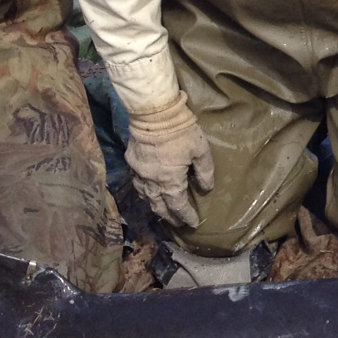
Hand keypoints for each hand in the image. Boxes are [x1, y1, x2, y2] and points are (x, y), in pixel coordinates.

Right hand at [124, 92, 213, 227]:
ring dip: (155, 206)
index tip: (193, 223)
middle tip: (178, 223)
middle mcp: (151, 182)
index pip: (178, 206)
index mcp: (169, 181)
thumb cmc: (181, 131)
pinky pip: (137, 184)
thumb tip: (205, 189)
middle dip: (170, 217)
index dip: (186, 216)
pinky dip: (144, 192)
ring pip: (145, 197)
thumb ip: (205, 172)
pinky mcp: (131, 162)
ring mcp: (138, 173)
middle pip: (159, 206)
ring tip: (163, 212)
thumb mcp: (201, 151)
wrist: (154, 113)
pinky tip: (148, 192)